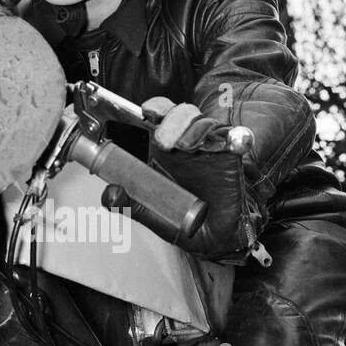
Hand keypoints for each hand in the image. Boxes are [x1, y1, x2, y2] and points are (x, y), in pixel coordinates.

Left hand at [140, 98, 254, 259]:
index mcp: (163, 152)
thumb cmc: (187, 222)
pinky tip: (232, 143)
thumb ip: (131, 205)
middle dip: (169, 119)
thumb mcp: (155, 216)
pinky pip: (235, 138)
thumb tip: (111, 194)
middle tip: (162, 141)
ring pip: (202, 122)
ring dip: (193, 129)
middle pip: (178, 114)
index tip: (146, 113)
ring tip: (186, 146)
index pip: (157, 116)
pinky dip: (234, 136)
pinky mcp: (231, 157)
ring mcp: (209, 148)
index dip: (153, 109)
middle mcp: (185, 145)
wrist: (217, 237)